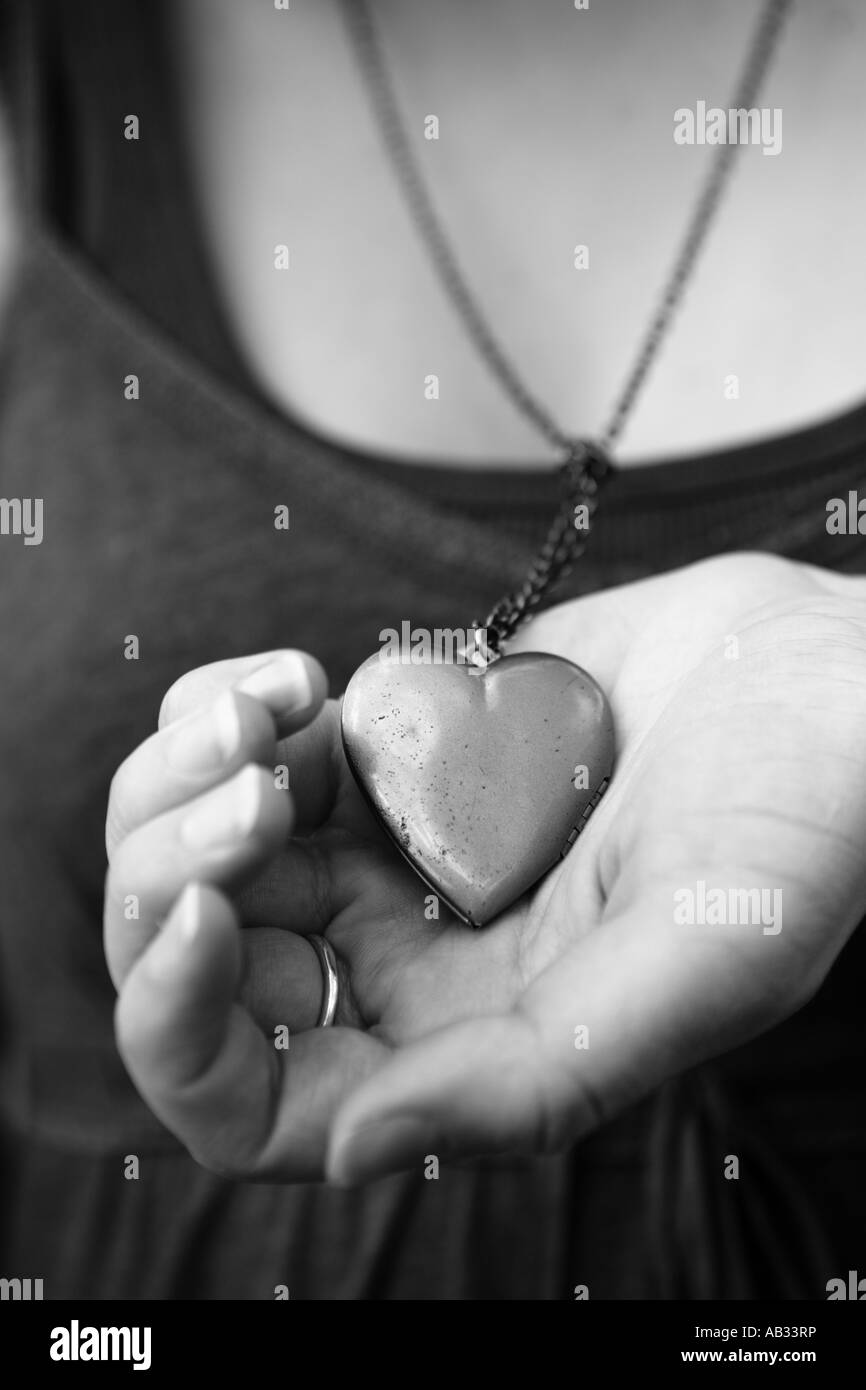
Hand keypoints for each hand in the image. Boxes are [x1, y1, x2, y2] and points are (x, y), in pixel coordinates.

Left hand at [105, 554, 865, 1183]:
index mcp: (462, 1045)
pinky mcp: (394, 746)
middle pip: (203, 957)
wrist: (818, 671)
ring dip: (186, 773)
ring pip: (202, 842)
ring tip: (272, 707)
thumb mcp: (694, 966)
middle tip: (256, 784)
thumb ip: (533, 1079)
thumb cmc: (794, 825)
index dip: (186, 1029)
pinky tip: (294, 680)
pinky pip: (243, 747)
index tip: (211, 910)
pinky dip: (230, 711)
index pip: (252, 1100)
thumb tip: (350, 1149)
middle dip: (172, 872)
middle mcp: (408, 957)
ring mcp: (391, 847)